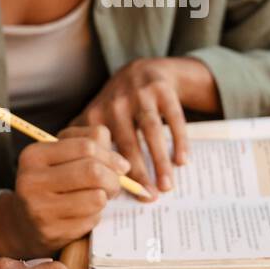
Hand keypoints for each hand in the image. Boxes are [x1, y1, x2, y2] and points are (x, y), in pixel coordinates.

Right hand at [0, 125, 129, 258]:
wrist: (24, 223)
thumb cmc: (52, 182)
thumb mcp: (62, 156)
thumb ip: (92, 144)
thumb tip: (122, 165)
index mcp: (34, 155)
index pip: (86, 147)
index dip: (111, 156)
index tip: (119, 166)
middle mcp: (31, 181)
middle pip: (93, 171)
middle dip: (113, 178)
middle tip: (115, 184)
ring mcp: (39, 209)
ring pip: (97, 197)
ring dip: (105, 198)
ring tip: (98, 197)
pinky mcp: (51, 232)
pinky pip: (92, 219)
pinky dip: (95, 215)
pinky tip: (84, 213)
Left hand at [72, 56, 217, 192]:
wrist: (141, 70)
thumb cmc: (117, 107)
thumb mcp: (96, 120)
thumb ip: (87, 148)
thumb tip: (89, 190)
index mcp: (95, 116)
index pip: (99, 150)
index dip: (108, 174)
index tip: (118, 197)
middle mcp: (115, 103)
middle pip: (127, 143)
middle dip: (138, 173)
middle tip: (149, 198)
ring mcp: (139, 94)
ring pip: (151, 131)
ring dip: (160, 161)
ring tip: (167, 186)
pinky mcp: (162, 89)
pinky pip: (173, 118)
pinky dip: (179, 140)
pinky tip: (182, 161)